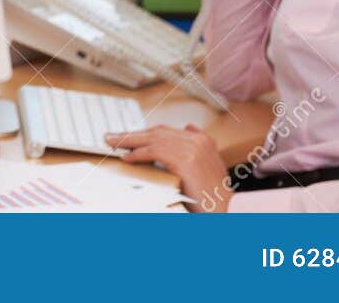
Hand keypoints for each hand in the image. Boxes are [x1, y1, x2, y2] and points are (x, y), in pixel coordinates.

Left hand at [105, 124, 232, 212]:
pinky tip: (127, 158)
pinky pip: (154, 152)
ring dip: (129, 141)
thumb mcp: (209, 165)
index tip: (127, 137)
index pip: (166, 131)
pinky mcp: (185, 160)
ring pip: (152, 139)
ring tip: (113, 144)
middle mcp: (197, 139)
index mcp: (203, 139)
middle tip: (112, 137)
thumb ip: (197, 147)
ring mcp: (192, 148)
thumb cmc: (213, 195)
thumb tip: (187, 126)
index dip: (144, 133)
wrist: (226, 211)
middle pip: (157, 132)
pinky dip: (138, 154)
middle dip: (132, 134)